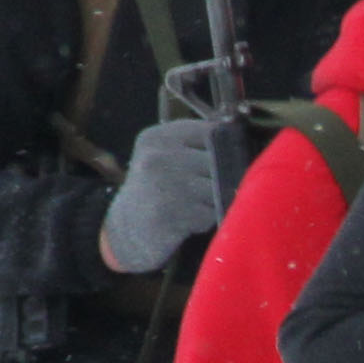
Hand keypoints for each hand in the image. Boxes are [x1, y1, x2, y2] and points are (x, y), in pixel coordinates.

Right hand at [99, 118, 225, 274]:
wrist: (124, 231)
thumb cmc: (153, 191)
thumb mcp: (162, 157)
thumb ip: (193, 145)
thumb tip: (239, 144)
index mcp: (158, 137)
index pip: (211, 131)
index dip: (226, 147)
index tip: (226, 159)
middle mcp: (159, 157)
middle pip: (218, 160)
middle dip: (222, 177)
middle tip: (209, 189)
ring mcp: (164, 185)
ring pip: (217, 187)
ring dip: (214, 200)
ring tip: (196, 205)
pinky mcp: (170, 215)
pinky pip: (209, 213)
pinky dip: (205, 220)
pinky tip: (187, 221)